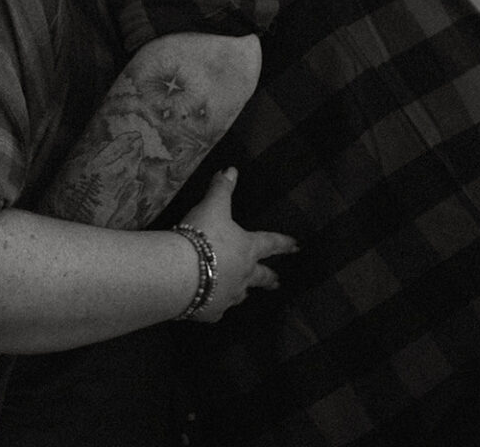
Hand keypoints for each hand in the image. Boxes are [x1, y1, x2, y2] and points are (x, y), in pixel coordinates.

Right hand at [180, 167, 297, 322]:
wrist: (181, 272)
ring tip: (244, 292)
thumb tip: (231, 169)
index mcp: (247, 248)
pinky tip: (210, 303)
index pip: (270, 243)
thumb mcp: (212, 206)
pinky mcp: (211, 310)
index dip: (283, 243)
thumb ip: (222, 189)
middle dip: (270, 278)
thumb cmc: (203, 235)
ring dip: (243, 291)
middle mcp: (243, 274)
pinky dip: (215, 304)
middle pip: (260, 277)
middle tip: (278, 282)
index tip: (297, 246)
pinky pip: (217, 308)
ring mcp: (228, 295)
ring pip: (241, 294)